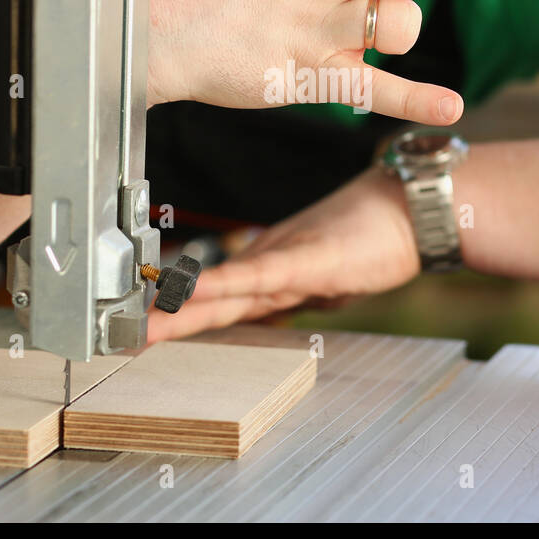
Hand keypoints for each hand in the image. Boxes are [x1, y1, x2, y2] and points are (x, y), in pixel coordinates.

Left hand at [147, 168, 420, 341]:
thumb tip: (292, 304)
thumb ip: (310, 287)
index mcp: (276, 270)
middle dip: (168, 319)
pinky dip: (220, 284)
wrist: (414, 204)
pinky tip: (190, 289)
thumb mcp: (337, 273)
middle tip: (125, 334)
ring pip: (224, 291)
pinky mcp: (306, 260)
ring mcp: (287, 261)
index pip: (221, 297)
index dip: (183, 312)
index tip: (147, 326)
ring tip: (144, 320)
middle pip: (211, 300)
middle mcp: (273, 265)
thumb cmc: (381, 233)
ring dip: (181, 307)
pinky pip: (256, 277)